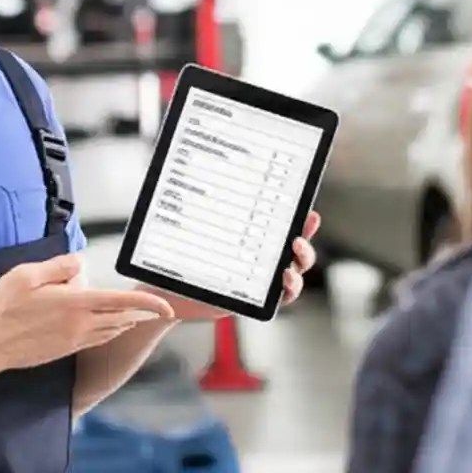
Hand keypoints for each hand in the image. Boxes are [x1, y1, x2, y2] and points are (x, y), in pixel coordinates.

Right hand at [0, 254, 174, 373]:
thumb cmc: (2, 307)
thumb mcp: (27, 274)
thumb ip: (59, 267)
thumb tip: (80, 264)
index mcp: (75, 304)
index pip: (122, 302)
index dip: (149, 304)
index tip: (167, 307)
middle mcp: (80, 325)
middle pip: (122, 318)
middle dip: (141, 313)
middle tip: (156, 308)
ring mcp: (72, 341)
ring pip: (110, 331)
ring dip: (125, 321)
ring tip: (134, 314)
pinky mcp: (64, 351)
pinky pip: (95, 340)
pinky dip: (108, 331)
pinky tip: (106, 326)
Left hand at [144, 211, 322, 319]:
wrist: (165, 292)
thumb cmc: (177, 257)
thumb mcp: (187, 231)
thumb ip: (192, 210)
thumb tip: (189, 173)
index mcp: (251, 235)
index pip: (281, 223)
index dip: (299, 218)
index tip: (307, 209)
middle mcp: (261, 256)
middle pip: (295, 246)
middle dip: (305, 239)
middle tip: (298, 238)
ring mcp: (261, 279)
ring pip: (295, 271)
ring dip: (300, 266)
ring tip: (290, 265)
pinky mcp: (255, 299)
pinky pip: (281, 297)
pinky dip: (289, 290)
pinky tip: (284, 281)